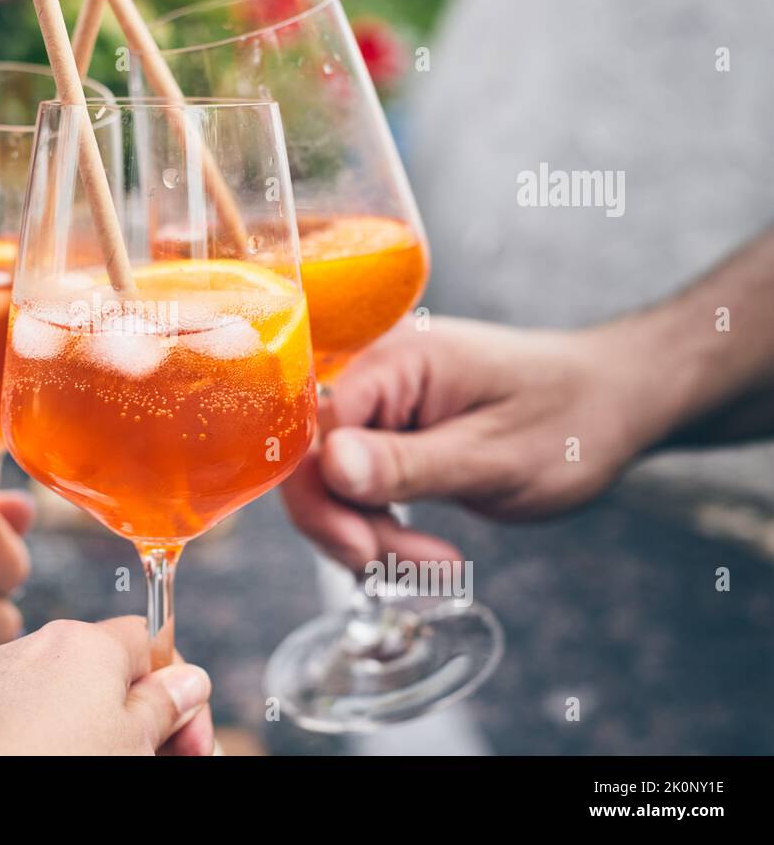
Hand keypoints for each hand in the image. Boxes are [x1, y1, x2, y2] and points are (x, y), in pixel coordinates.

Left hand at [0, 617, 214, 755]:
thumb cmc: (56, 768)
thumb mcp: (136, 743)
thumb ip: (167, 705)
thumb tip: (188, 681)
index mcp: (89, 642)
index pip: (151, 641)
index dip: (176, 688)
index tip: (188, 731)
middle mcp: (42, 645)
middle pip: (111, 669)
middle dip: (140, 711)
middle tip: (163, 754)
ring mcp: (2, 674)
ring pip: (68, 692)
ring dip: (96, 723)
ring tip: (108, 760)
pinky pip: (28, 708)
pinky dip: (50, 731)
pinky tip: (59, 758)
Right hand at [284, 317, 660, 567]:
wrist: (615, 402)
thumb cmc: (570, 421)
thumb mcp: (492, 455)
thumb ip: (406, 462)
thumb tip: (328, 465)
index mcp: (394, 360)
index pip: (315, 428)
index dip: (324, 495)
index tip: (365, 548)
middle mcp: (374, 372)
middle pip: (313, 459)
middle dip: (348, 524)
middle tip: (405, 567)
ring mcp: (381, 403)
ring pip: (333, 483)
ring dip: (372, 535)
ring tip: (438, 565)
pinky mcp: (390, 431)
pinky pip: (359, 486)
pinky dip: (384, 528)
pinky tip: (429, 554)